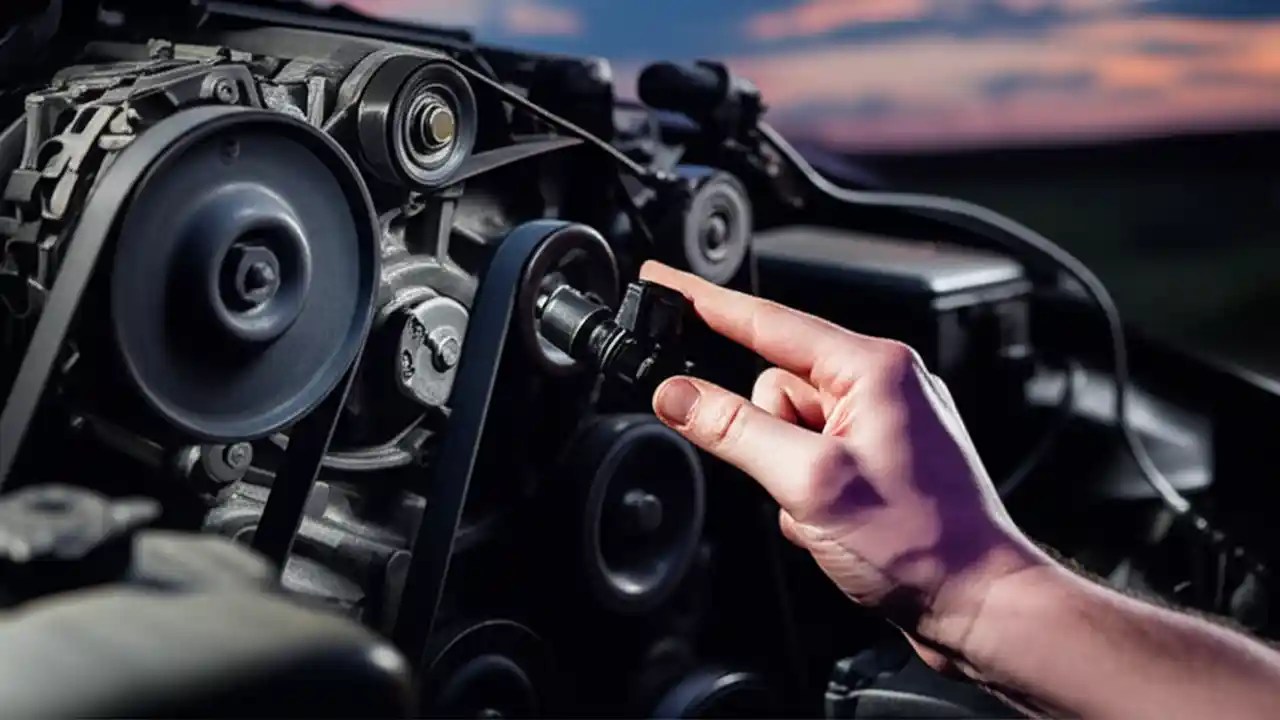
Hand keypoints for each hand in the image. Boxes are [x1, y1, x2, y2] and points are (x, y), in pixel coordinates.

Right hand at [640, 262, 1051, 665]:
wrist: (975, 603)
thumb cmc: (921, 543)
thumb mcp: (810, 482)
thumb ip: (734, 431)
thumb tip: (677, 394)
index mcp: (872, 369)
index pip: (766, 321)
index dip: (704, 301)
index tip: (661, 282)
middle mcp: (880, 385)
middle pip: (773, 386)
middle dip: (768, 439)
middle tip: (801, 484)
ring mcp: (880, 424)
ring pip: (786, 430)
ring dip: (787, 476)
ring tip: (827, 513)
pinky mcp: (878, 460)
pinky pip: (809, 460)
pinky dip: (806, 494)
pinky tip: (836, 524)